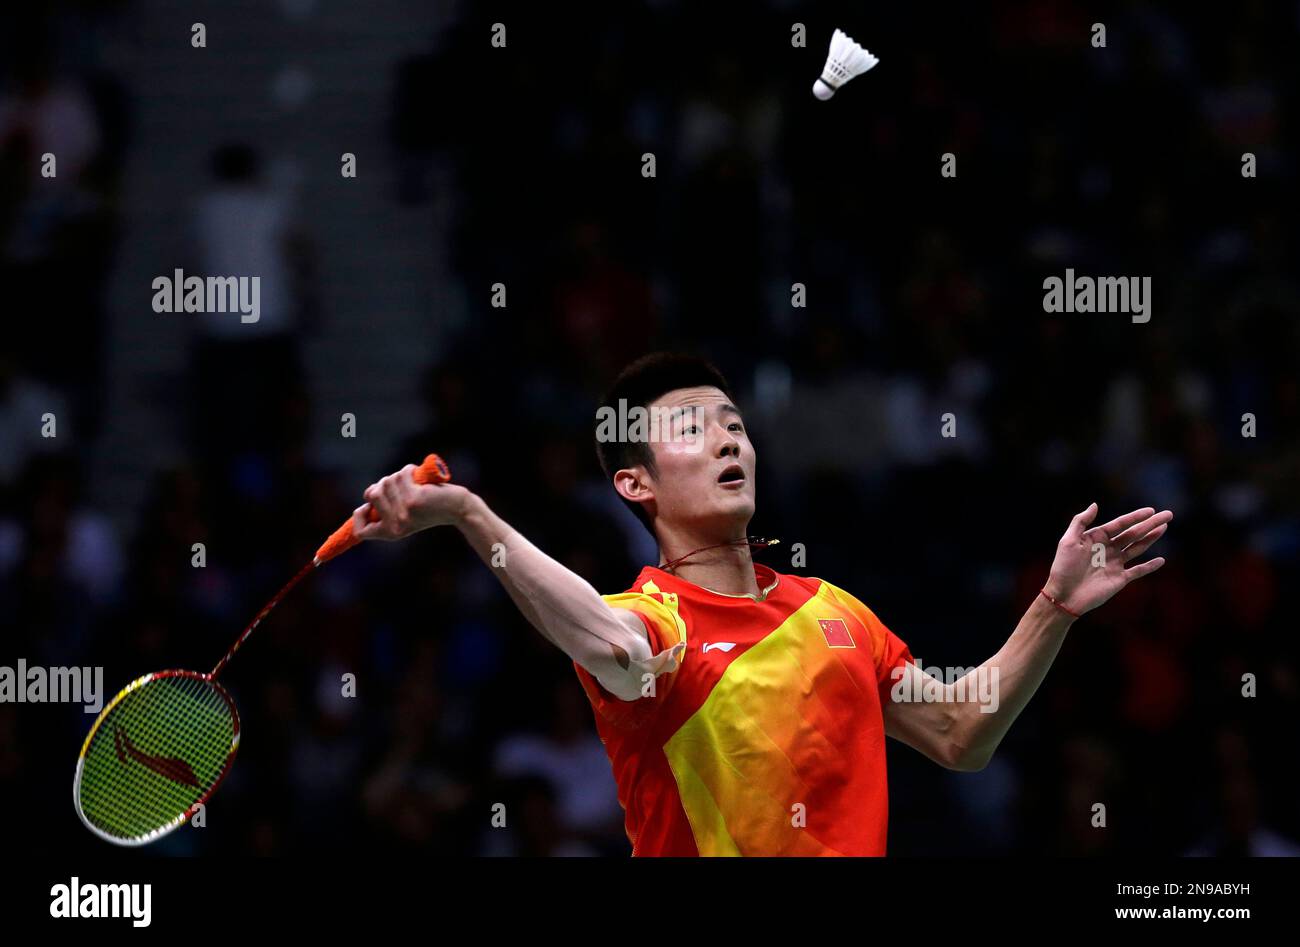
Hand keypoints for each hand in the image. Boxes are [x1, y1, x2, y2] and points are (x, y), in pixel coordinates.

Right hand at [351, 464, 471, 540]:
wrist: (458, 508)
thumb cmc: (431, 509)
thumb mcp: (406, 516)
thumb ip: (386, 510)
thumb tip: (368, 495)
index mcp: (391, 533)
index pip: (360, 531)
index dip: (358, 516)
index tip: (366, 506)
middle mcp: (395, 525)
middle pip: (371, 494)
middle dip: (383, 484)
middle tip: (399, 485)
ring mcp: (404, 512)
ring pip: (386, 482)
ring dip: (398, 476)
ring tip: (412, 482)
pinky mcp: (414, 499)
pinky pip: (400, 475)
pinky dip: (408, 470)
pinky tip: (417, 474)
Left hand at [1044, 503, 1172, 614]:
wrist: (1064, 596)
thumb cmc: (1063, 567)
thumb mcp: (1068, 541)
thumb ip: (1080, 521)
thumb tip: (1095, 504)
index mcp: (1096, 538)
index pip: (1120, 524)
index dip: (1136, 517)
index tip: (1151, 510)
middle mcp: (1108, 549)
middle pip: (1133, 534)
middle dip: (1150, 524)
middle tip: (1168, 515)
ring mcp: (1115, 564)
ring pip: (1137, 548)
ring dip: (1151, 538)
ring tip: (1164, 528)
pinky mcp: (1119, 579)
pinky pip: (1138, 571)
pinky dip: (1149, 566)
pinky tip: (1161, 560)